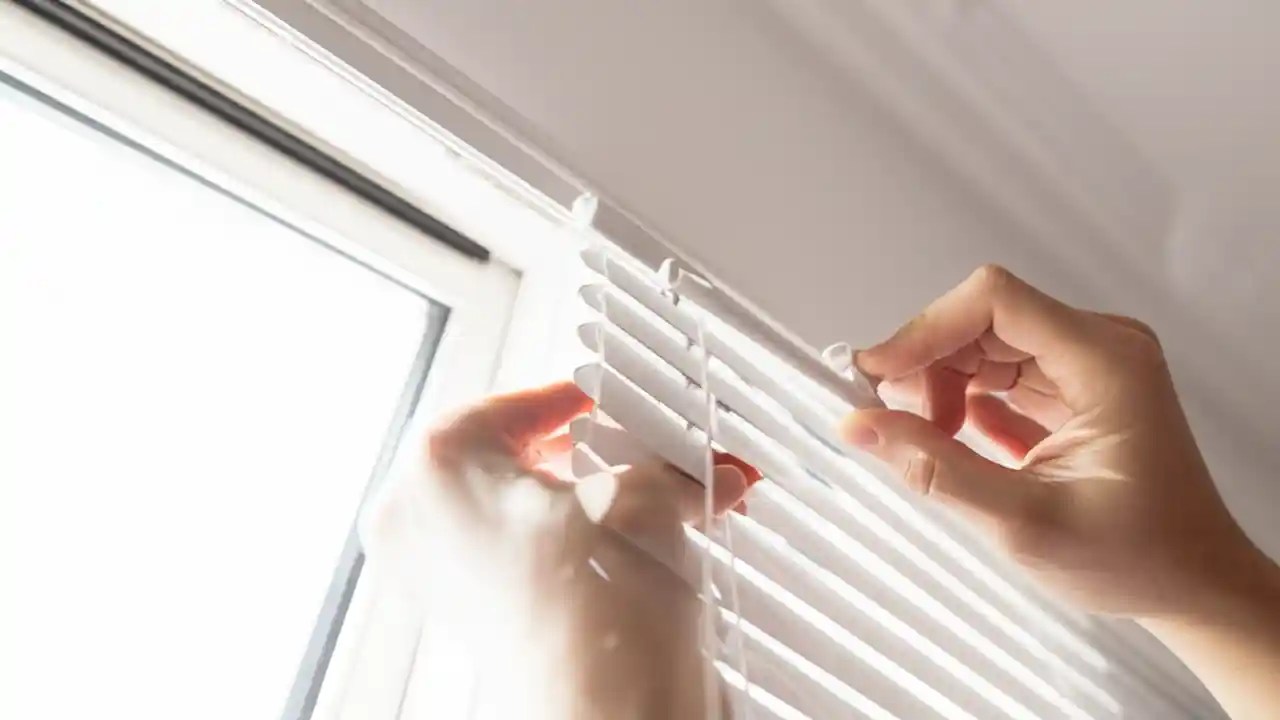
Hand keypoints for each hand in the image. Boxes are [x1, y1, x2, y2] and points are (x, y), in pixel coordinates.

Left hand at [362, 382, 756, 718]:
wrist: (605, 711)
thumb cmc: (597, 605)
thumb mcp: (645, 495)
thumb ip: (665, 462)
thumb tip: (697, 464)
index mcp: (439, 459)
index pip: (527, 404)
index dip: (592, 402)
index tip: (623, 403)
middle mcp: (415, 514)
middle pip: (518, 458)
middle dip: (596, 460)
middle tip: (644, 455)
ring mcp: (429, 572)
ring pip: (518, 509)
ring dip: (590, 504)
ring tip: (651, 506)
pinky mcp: (459, 617)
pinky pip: (515, 556)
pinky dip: (566, 546)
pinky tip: (623, 550)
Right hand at [840, 266, 1279, 718]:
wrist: (1194, 585)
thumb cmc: (1135, 558)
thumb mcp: (1022, 524)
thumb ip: (935, 470)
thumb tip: (859, 425)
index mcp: (1105, 363)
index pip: (994, 300)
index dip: (925, 330)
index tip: (876, 376)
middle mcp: (1101, 348)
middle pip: (982, 321)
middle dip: (926, 365)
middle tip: (888, 421)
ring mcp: (1089, 365)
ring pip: (984, 344)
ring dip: (941, 386)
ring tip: (930, 442)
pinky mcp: (1074, 388)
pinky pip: (1001, 370)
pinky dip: (965, 402)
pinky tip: (961, 445)